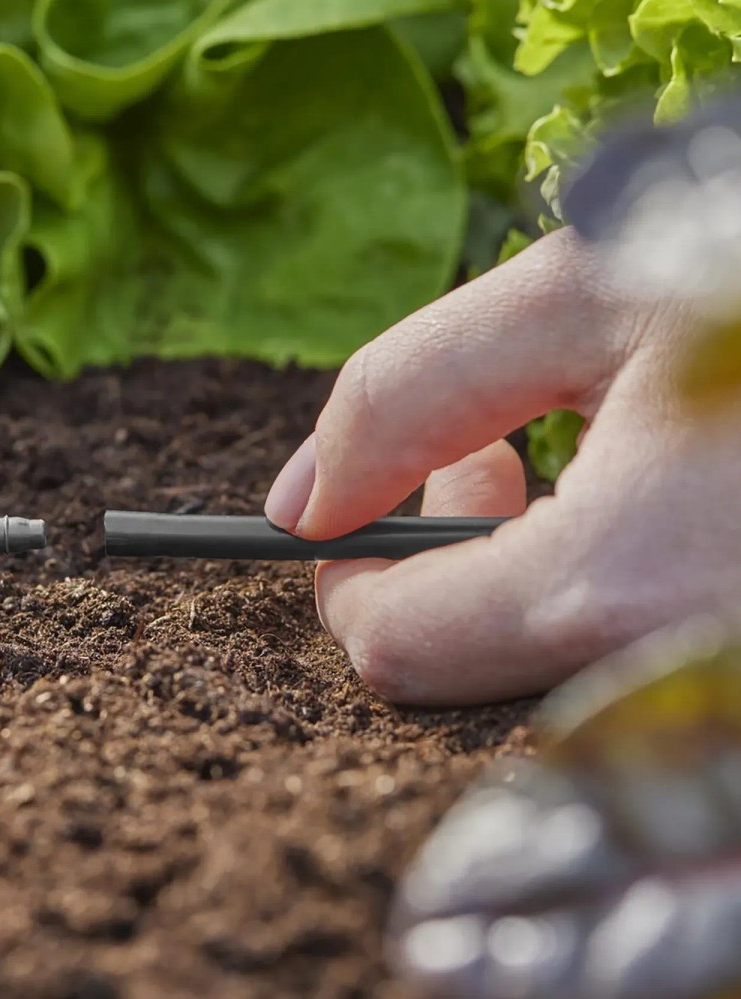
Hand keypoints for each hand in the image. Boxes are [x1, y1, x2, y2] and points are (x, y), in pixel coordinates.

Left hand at [263, 227, 740, 704]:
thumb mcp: (580, 294)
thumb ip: (407, 393)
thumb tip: (299, 499)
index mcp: (622, 589)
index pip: (391, 647)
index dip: (354, 565)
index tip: (389, 493)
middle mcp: (688, 682)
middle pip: (480, 676)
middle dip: (457, 565)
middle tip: (511, 452)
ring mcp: (729, 704)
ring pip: (566, 681)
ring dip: (545, 581)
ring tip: (612, 466)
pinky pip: (650, 680)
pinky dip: (623, 604)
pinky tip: (674, 504)